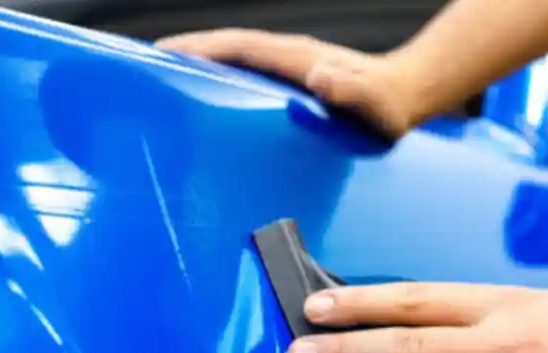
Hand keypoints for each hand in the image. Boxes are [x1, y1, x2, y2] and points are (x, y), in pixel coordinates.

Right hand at [155, 29, 420, 139]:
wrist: (409, 96)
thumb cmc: (390, 110)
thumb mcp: (377, 106)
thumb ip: (353, 92)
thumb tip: (323, 77)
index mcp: (297, 59)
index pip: (237, 46)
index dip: (198, 49)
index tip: (160, 55)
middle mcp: (287, 57)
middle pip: (223, 48)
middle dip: (181, 55)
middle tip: (138, 71)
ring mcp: (285, 68)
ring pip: (230, 61)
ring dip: (194, 67)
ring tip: (156, 87)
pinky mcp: (286, 84)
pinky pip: (242, 77)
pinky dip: (214, 80)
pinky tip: (198, 102)